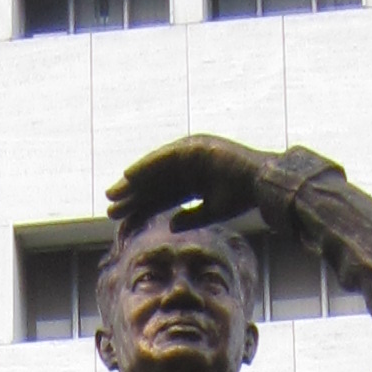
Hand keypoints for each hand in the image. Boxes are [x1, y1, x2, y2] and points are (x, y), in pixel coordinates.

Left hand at [106, 132, 281, 236]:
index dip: (143, 206)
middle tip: (110, 208)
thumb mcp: (212, 211)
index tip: (124, 217)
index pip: (163, 195)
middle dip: (133, 196)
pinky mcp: (192, 147)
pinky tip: (129, 176)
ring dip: (133, 181)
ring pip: (155, 170)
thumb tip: (170, 224)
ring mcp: (190, 154)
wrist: (261, 183)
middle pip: (155, 183)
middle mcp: (188, 164)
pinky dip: (146, 166)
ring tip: (113, 193)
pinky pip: (164, 158)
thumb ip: (191, 217)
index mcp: (193, 179)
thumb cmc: (241, 197)